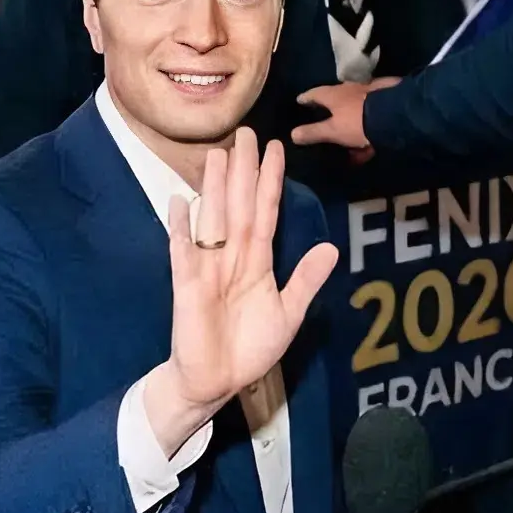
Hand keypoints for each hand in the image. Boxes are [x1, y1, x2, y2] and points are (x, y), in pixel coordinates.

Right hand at [141, 130, 338, 453]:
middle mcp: (233, 257)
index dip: (271, 182)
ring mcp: (208, 268)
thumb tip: (331, 248)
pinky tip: (181, 201)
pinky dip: (181, 228)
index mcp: (258, 262)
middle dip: (244, 171)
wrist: (216, 381)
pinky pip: (183, 251)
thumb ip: (305, 280)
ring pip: (214, 219)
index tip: (277, 149)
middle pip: (240, 206)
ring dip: (216, 188)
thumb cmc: (249, 347)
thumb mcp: (288, 313)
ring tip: (218, 154)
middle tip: (247, 132)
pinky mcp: (187, 286)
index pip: (266, 213)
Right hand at [291, 77, 394, 150]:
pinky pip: (372, 111)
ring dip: (351, 115)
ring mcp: (370, 93)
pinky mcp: (386, 99)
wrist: (395, 117)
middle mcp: (351, 89)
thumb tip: (293, 134)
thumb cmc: (357, 122)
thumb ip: (314, 132)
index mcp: (334, 94)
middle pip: (336, 96)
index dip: (307, 98)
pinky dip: (368, 121)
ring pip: (356, 105)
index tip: (300, 100)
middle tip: (324, 114)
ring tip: (347, 127)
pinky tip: (370, 136)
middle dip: (331, 106)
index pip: (315, 93)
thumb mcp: (333, 131)